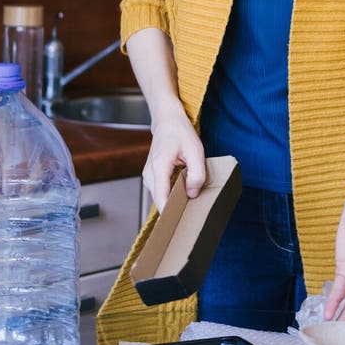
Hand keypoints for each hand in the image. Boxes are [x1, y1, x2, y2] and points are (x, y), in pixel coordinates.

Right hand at [142, 98, 205, 212]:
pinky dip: (170, 194)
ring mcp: (148, 175)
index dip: (169, 213)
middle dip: (174, 209)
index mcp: (159, 166)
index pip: (161, 198)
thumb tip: (192, 194)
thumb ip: (196, 173)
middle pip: (160, 200)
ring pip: (160, 197)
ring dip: (173, 201)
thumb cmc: (180, 133)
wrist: (167, 121)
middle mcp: (149, 173)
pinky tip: (182, 193)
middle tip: (190, 216)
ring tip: (188, 203)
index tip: (179, 224)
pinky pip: (160, 191)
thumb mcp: (195, 150)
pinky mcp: (151, 176)